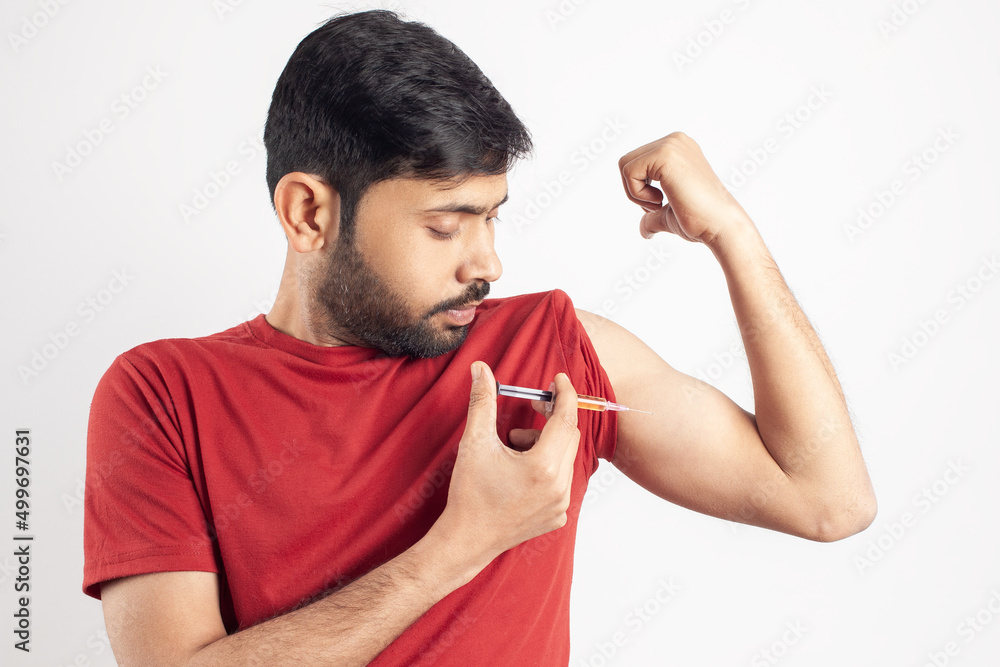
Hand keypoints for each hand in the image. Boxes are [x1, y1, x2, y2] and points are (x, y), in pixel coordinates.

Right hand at [434, 362, 580, 564]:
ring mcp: (561, 504)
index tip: (558, 379)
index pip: (565, 418)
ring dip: (545, 443)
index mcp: (543, 467)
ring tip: (514, 447)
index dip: (564, 394)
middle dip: (552, 417)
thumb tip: (481, 369)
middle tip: (533, 407)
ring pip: (565, 457)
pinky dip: (547, 466)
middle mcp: (559, 487)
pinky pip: (562, 479)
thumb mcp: (475, 443)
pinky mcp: (557, 516)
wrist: (466, 540)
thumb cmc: (470, 493)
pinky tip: (521, 471)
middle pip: (569, 435)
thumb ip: (482, 401)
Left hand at [618, 132, 749, 245]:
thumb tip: (644, 230)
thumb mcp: (669, 214)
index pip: (636, 163)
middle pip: (627, 161)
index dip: (639, 189)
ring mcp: (671, 144)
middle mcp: (675, 140)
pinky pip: (628, 171)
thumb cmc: (700, 221)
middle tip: (658, 205)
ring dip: (635, 192)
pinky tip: (661, 200)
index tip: (660, 203)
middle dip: (634, 189)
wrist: (720, 225)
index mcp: (677, 149)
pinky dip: (637, 193)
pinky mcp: (665, 153)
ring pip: (625, 165)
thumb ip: (653, 214)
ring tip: (660, 203)